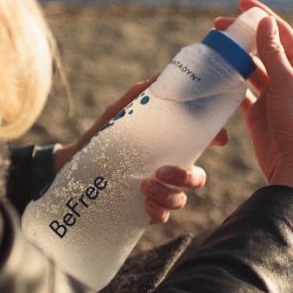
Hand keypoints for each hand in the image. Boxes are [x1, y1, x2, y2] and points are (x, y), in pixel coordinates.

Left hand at [53, 76, 228, 223]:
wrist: (73, 164)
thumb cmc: (102, 135)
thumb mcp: (120, 113)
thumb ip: (140, 95)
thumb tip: (161, 75)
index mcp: (170, 145)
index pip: (203, 142)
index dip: (217, 139)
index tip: (219, 140)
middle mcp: (169, 169)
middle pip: (198, 178)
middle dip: (187, 177)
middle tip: (162, 171)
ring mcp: (158, 192)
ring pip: (181, 199)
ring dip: (169, 195)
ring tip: (144, 186)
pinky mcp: (143, 209)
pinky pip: (162, 217)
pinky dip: (158, 212)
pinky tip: (145, 205)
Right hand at [216, 0, 292, 211]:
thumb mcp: (287, 84)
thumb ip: (274, 54)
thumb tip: (265, 22)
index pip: (281, 33)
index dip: (262, 16)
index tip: (242, 3)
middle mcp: (290, 78)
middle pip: (263, 48)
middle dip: (242, 35)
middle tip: (218, 25)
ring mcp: (273, 95)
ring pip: (251, 68)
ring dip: (234, 56)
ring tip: (213, 45)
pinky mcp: (258, 112)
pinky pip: (241, 91)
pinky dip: (229, 81)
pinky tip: (214, 72)